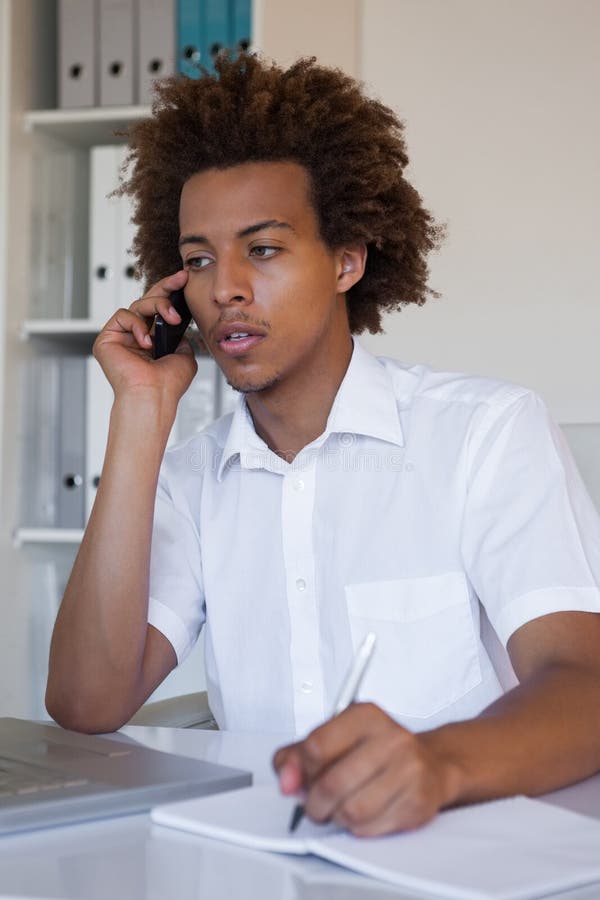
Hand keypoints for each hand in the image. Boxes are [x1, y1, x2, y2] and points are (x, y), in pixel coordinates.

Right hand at [93, 269, 196, 401]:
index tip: (185, 280)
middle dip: (166, 287)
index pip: (159, 311)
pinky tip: (147, 341)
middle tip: (181, 278)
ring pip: (139, 305)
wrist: (154, 395)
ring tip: (172, 319)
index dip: (171, 294)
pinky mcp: (107, 339)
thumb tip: (180, 329)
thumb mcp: (184, 356)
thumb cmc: (168, 384)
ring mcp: (121, 338)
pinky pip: (123, 316)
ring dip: (159, 306)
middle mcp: (136, 338)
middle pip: (147, 302)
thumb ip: (181, 339)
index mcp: (152, 341)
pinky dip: (138, 324)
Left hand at [273, 703, 459, 836]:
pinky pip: (371, 829)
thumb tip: (286, 781)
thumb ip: (295, 757)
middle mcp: (391, 738)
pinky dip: (359, 828)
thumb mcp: (331, 740)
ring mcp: (409, 770)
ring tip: (342, 807)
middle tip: (317, 804)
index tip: (304, 778)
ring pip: (351, 811)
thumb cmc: (374, 751)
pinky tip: (365, 813)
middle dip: (315, 804)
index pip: (316, 746)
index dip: (302, 771)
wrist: (429, 764)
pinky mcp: (418, 802)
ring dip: (337, 817)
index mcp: (365, 715)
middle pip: (332, 784)